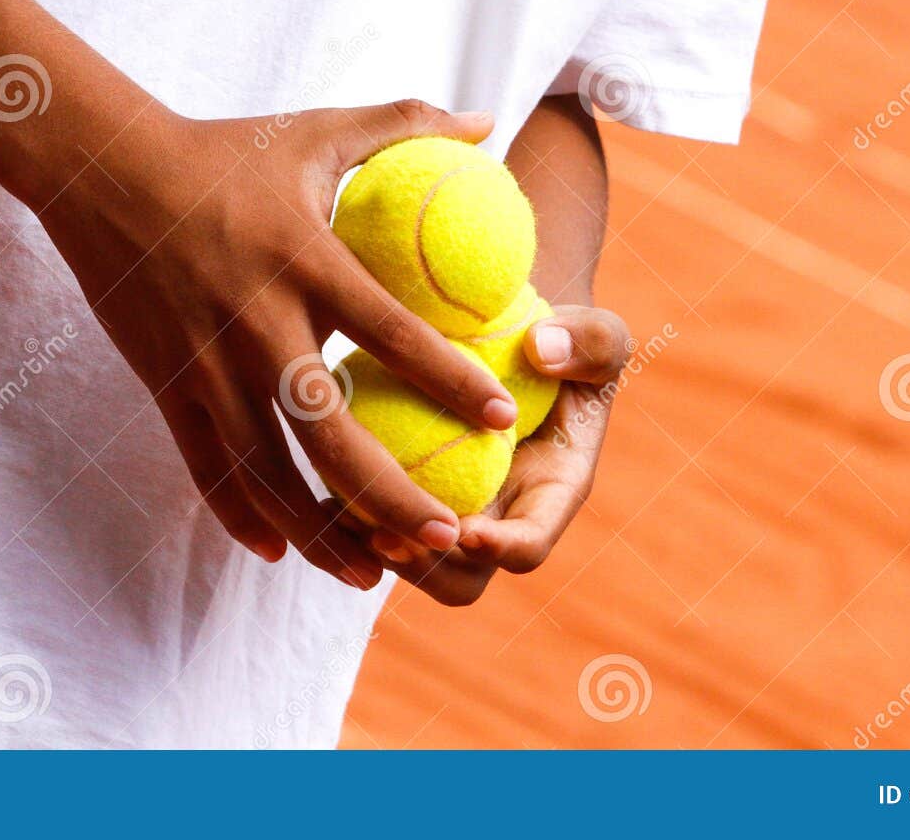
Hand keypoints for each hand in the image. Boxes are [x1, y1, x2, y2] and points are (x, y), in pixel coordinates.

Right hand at [35, 99, 520, 589]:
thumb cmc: (224, 150)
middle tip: (444, 536)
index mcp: (305, 259)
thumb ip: (404, 122)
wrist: (101, 171)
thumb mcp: (316, 129)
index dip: (449, 380)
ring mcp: (204, 364)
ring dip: (322, 529)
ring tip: (375, 572)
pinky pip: (206, 469)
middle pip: (328, 432)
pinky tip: (283, 550)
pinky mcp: (166, 387)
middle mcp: (256, 322)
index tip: (502, 421)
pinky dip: (244, 516)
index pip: (391, 334)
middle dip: (389, 494)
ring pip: (265, 472)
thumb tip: (486, 116)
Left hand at [359, 305, 630, 604]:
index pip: (530, 543)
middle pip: (461, 579)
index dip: (501, 549)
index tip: (468, 532)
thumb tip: (544, 350)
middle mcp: (499, 519)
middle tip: (389, 535)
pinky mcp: (407, 494)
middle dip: (424, 570)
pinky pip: (371, 522)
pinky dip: (344, 517)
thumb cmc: (562, 336)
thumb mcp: (596, 331)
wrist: (512, 338)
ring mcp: (450, 512)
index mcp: (551, 496)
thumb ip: (591, 341)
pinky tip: (313, 488)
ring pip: (406, 560)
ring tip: (341, 512)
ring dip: (371, 548)